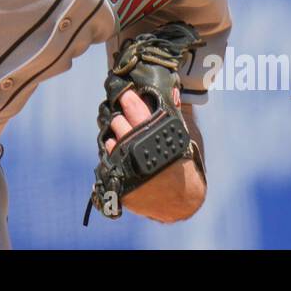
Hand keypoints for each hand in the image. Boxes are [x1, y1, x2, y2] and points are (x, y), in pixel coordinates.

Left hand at [105, 86, 203, 221]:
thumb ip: (176, 114)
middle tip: (121, 115)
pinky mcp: (123, 186)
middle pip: (119, 125)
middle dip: (119, 118)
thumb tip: (172, 90)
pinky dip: (113, 154)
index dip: (130, 101)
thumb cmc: (181, 163)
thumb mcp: (181, 138)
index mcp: (158, 139)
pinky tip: (117, 150)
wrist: (181, 200)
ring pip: (112, 144)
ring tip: (120, 134)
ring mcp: (131, 172)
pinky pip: (109, 162)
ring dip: (114, 136)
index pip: (138, 112)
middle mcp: (143, 155)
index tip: (126, 95)